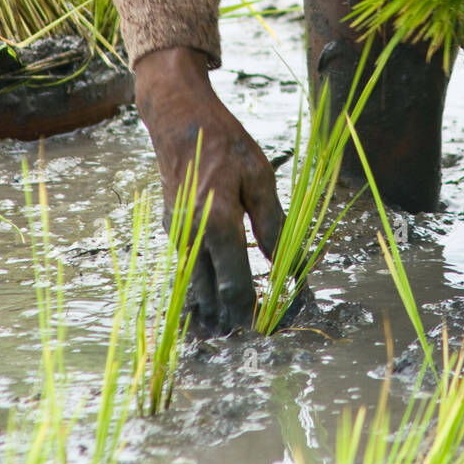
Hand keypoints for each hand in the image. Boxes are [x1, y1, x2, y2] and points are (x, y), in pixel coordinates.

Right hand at [134, 46, 283, 335]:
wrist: (179, 121)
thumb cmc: (226, 144)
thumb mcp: (260, 177)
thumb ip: (273, 225)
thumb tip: (291, 265)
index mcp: (217, 223)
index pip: (236, 283)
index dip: (254, 310)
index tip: (270, 328)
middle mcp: (191, 236)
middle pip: (211, 296)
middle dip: (231, 322)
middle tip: (252, 341)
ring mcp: (177, 236)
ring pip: (194, 288)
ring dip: (212, 313)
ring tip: (230, 337)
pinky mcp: (172, 232)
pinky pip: (187, 271)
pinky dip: (200, 291)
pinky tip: (212, 307)